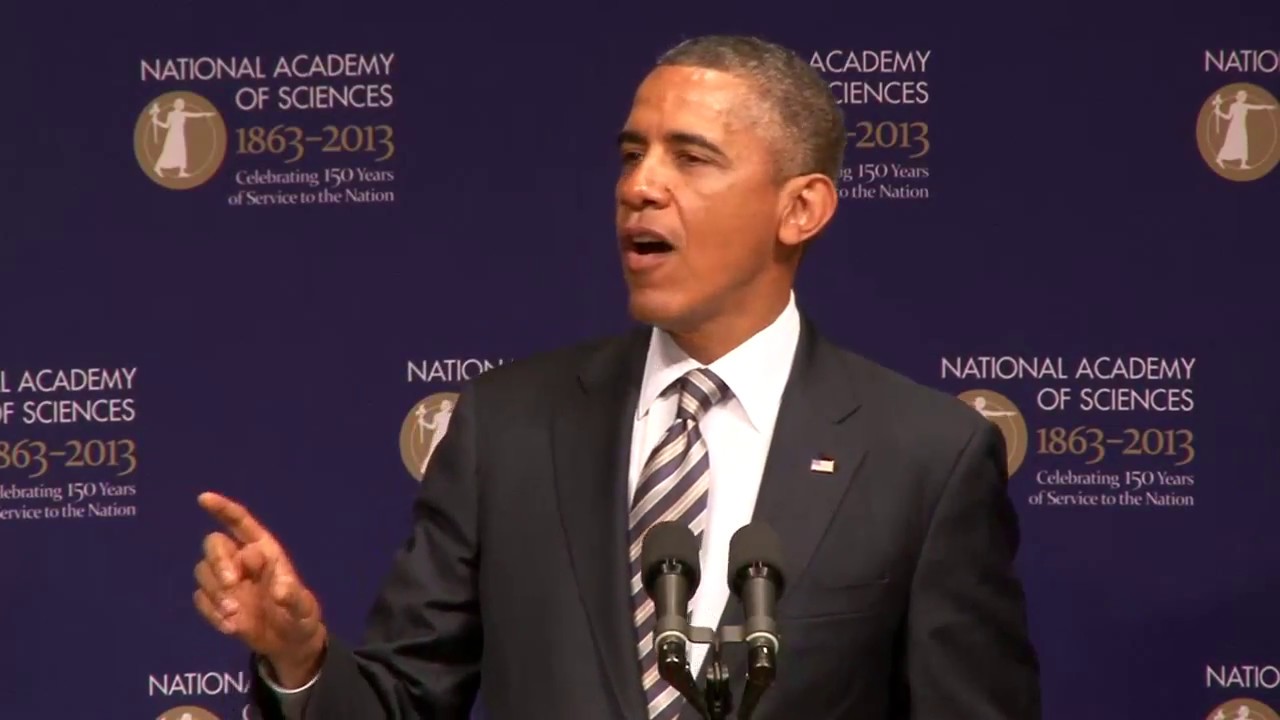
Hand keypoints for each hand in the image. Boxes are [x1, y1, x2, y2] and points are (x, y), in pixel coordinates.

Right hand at [193, 492, 326, 686]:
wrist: (288, 643)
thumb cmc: (300, 616)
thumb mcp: (304, 608)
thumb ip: (294, 597)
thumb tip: (279, 590)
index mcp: (264, 550)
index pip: (239, 522)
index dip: (222, 508)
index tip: (203, 498)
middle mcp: (241, 560)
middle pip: (214, 545)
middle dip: (219, 561)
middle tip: (232, 583)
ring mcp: (226, 582)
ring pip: (203, 571)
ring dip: (216, 592)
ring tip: (236, 614)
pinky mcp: (215, 602)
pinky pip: (201, 599)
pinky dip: (212, 612)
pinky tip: (231, 627)